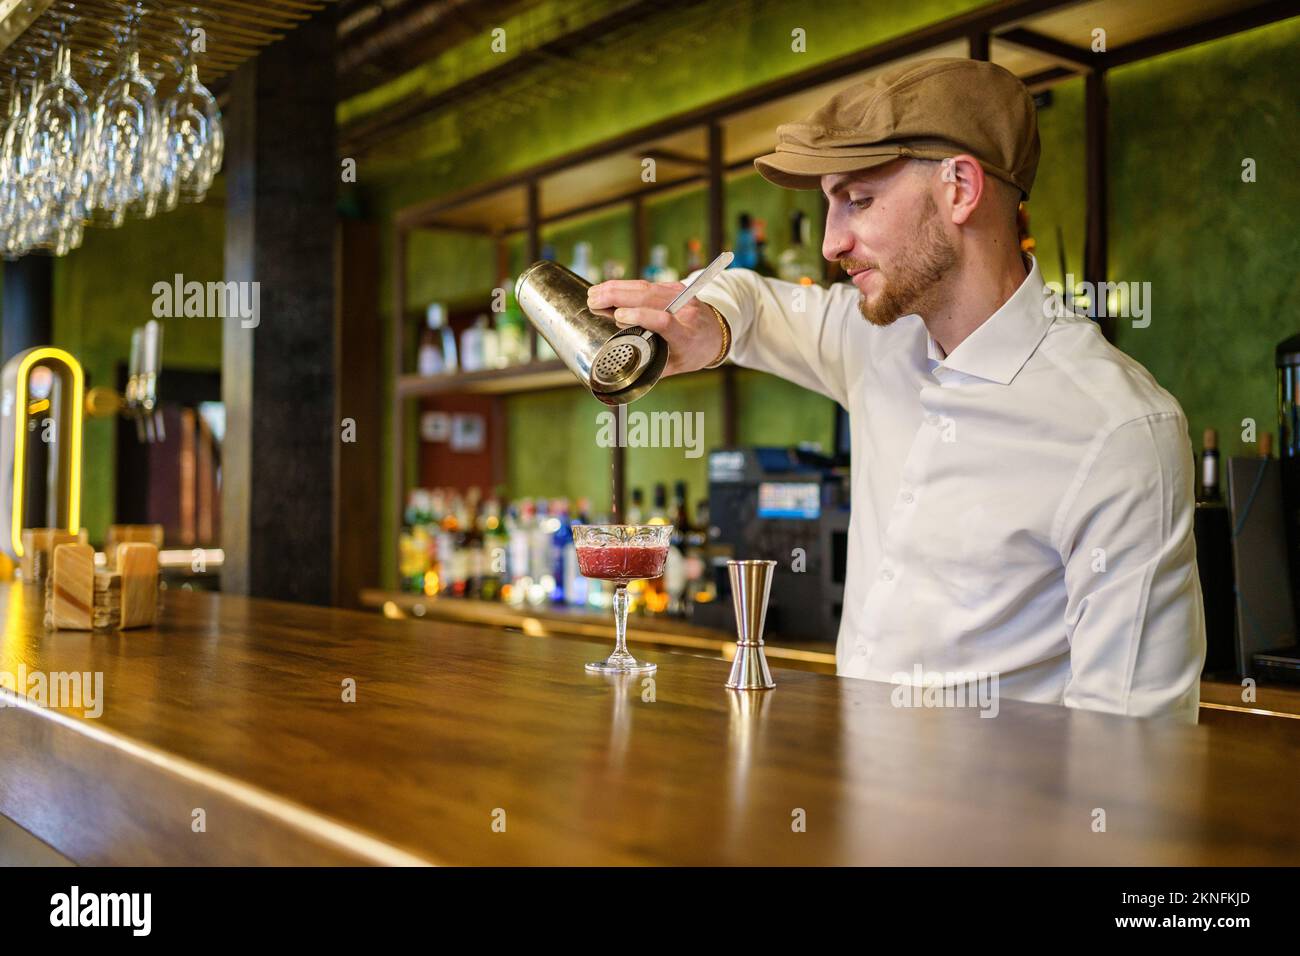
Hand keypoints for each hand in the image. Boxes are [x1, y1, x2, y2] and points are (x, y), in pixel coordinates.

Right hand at [586, 280, 723, 375]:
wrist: (716, 332)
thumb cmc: (694, 352)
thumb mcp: (675, 366)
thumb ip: (651, 366)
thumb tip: (621, 366)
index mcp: (686, 335)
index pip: (664, 320)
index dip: (641, 316)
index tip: (619, 316)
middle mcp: (684, 311)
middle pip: (649, 297)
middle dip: (618, 296)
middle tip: (593, 300)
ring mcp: (679, 295)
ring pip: (644, 287)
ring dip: (616, 288)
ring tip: (594, 293)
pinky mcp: (673, 286)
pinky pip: (645, 284)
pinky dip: (624, 286)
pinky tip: (607, 289)